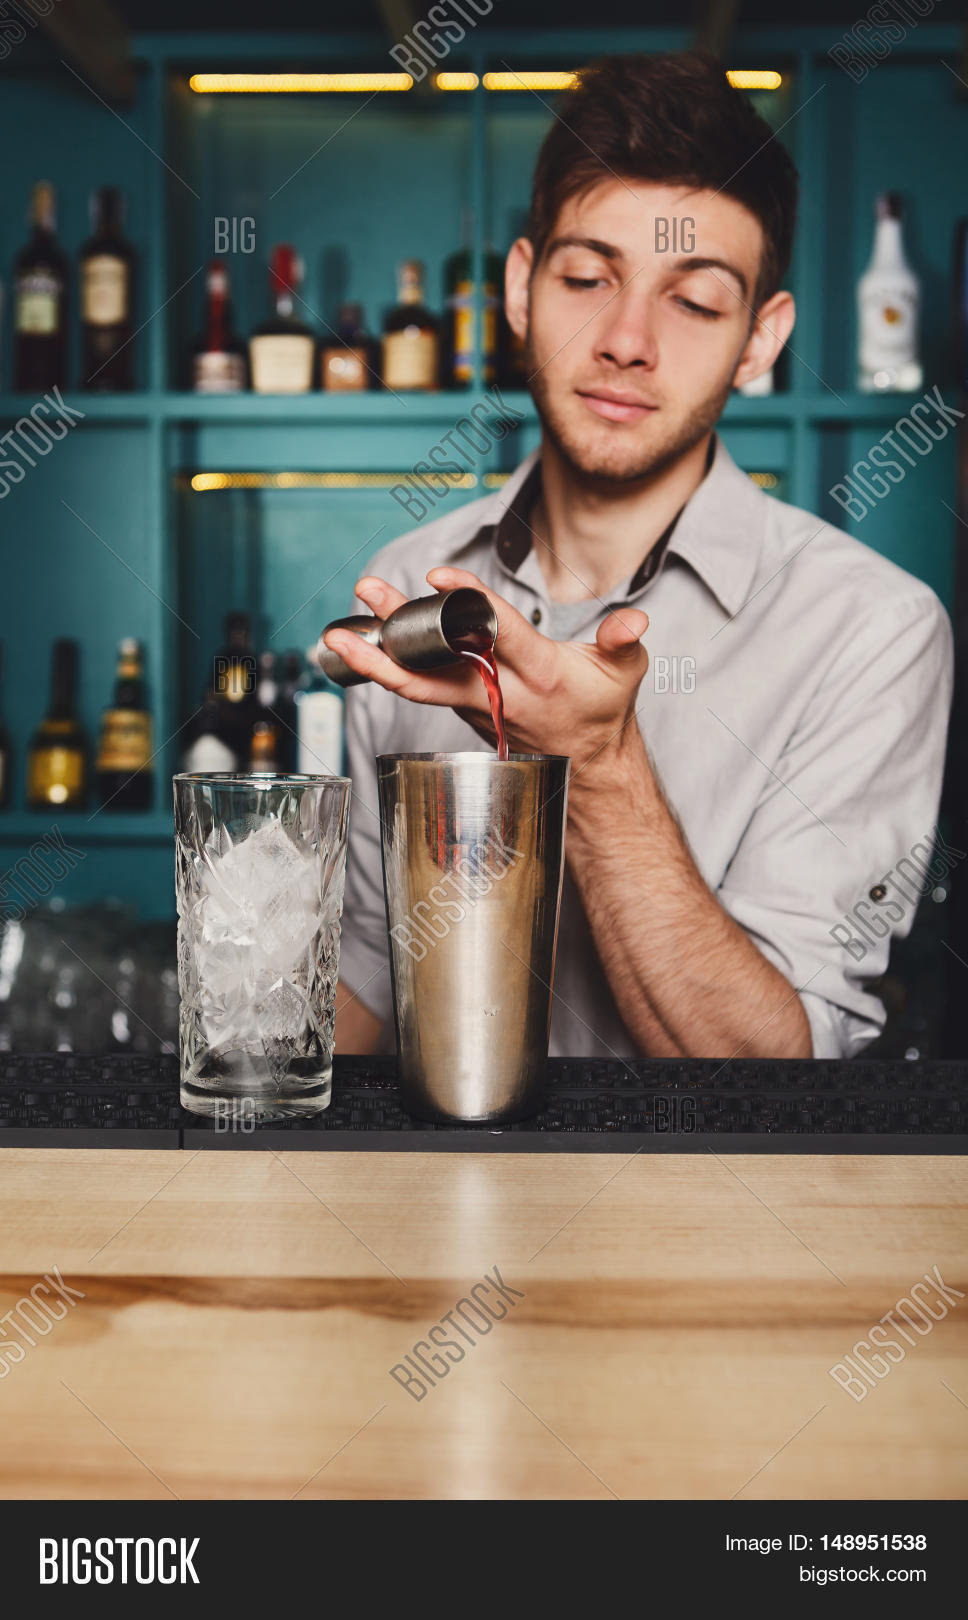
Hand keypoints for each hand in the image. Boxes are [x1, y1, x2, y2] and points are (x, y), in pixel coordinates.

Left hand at [323, 566, 649, 771]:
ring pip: (420, 679)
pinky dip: (392, 666)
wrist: (587, 764)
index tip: (439, 576)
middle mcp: (500, 692)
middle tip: (368, 594)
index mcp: (539, 674)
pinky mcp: (464, 709)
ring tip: (345, 625)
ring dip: (379, 654)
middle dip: (397, 632)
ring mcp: (476, 704)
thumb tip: (633, 621)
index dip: (468, 602)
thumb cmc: (601, 711)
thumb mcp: (624, 674)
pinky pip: (423, 685)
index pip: (498, 632)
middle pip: (438, 664)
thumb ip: (624, 642)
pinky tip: (365, 642)